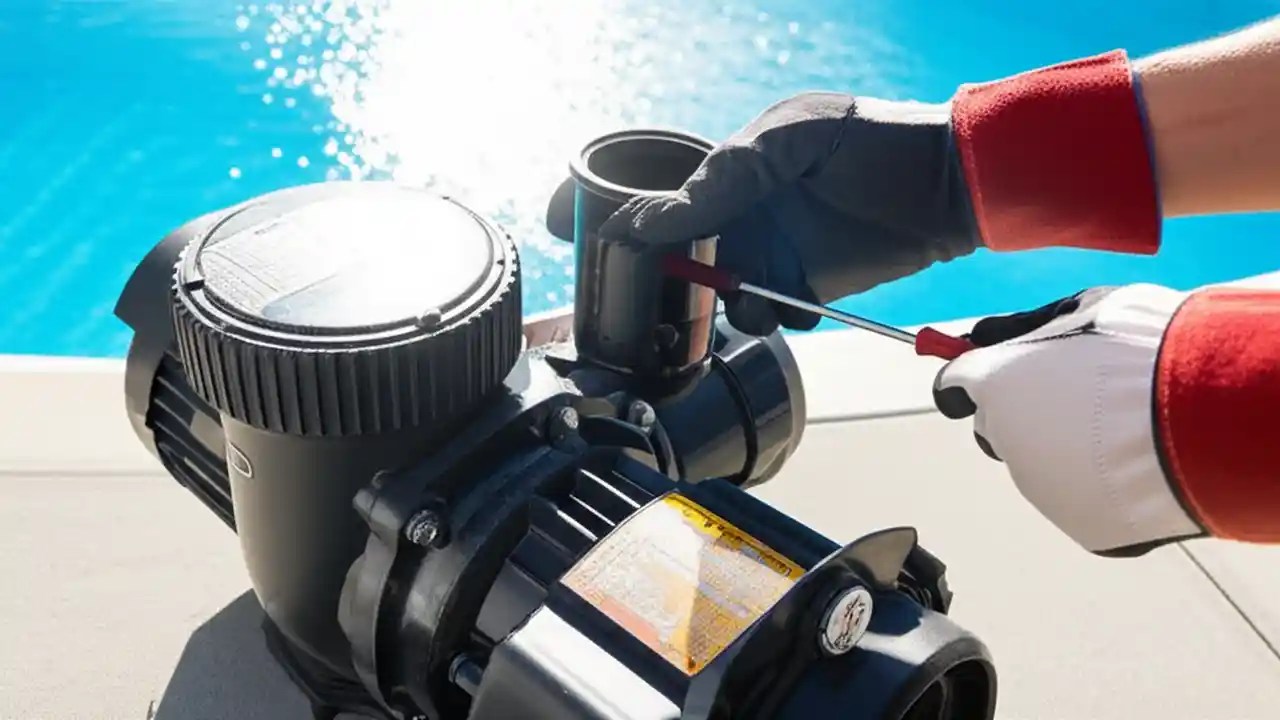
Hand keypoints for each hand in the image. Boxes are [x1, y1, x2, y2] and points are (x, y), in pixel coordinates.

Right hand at [599, 92, 980, 334]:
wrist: (949, 185)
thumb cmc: (871, 140)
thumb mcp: (790, 140)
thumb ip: (722, 179)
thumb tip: (654, 220)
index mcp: (727, 170)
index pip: (654, 192)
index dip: (610, 212)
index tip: (567, 229)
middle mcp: (741, 214)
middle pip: (678, 255)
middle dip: (667, 278)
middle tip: (680, 287)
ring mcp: (770, 252)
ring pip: (720, 296)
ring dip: (730, 305)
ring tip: (760, 297)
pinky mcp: (804, 288)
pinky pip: (767, 316)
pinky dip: (775, 317)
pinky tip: (800, 301)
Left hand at [932, 284, 1207, 556]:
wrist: (1206, 413)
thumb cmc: (1143, 348)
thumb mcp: (1079, 310)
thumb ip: (1020, 325)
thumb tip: (979, 335)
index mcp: (994, 384)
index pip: (953, 385)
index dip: (970, 374)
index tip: (984, 367)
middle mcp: (1006, 440)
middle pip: (996, 426)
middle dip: (1022, 412)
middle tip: (1077, 392)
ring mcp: (1043, 488)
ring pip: (1040, 465)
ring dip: (1064, 448)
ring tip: (1125, 423)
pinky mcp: (1083, 526)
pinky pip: (1082, 500)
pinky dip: (1100, 484)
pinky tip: (1139, 459)